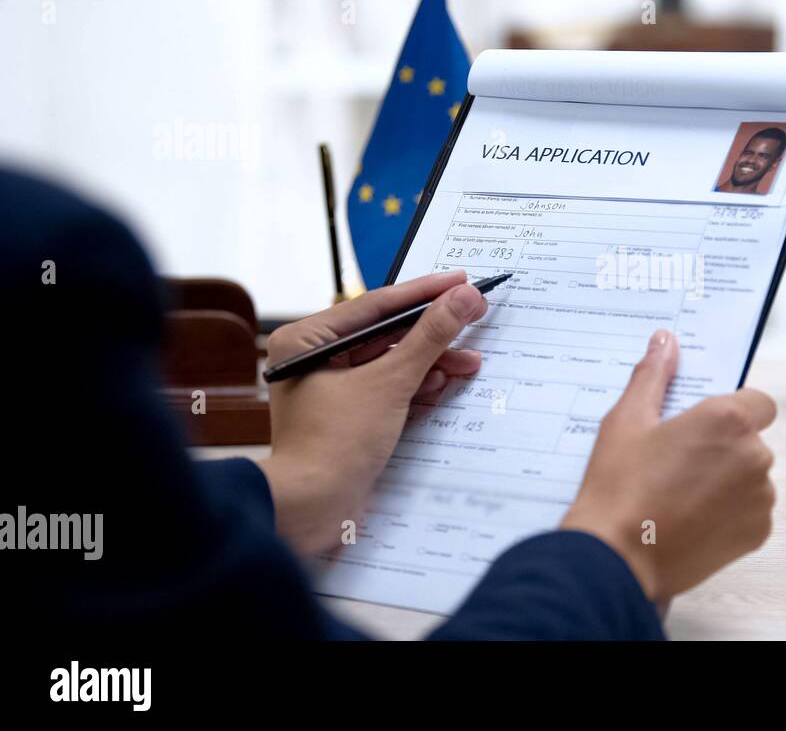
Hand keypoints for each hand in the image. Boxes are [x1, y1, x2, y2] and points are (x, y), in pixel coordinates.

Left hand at [258, 271, 487, 554]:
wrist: (312, 509)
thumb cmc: (334, 444)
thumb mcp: (390, 382)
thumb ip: (430, 337)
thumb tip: (463, 298)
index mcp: (307, 340)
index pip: (375, 305)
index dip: (423, 293)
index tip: (460, 281)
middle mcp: (314, 359)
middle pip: (385, 333)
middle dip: (432, 333)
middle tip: (473, 316)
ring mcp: (331, 389)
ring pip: (390, 362)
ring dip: (430, 362)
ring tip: (468, 361)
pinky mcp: (348, 415)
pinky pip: (388, 389)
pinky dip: (416, 386)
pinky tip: (444, 383)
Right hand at [560, 330, 777, 601]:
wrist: (617, 558)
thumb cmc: (620, 488)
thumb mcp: (627, 420)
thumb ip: (654, 376)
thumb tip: (665, 342)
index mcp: (728, 420)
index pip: (757, 401)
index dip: (732, 410)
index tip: (702, 426)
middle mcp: (754, 455)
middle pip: (751, 440)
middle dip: (723, 448)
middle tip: (677, 463)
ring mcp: (759, 497)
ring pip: (751, 477)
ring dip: (727, 481)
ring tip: (680, 495)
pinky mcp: (758, 531)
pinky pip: (751, 511)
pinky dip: (729, 513)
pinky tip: (691, 518)